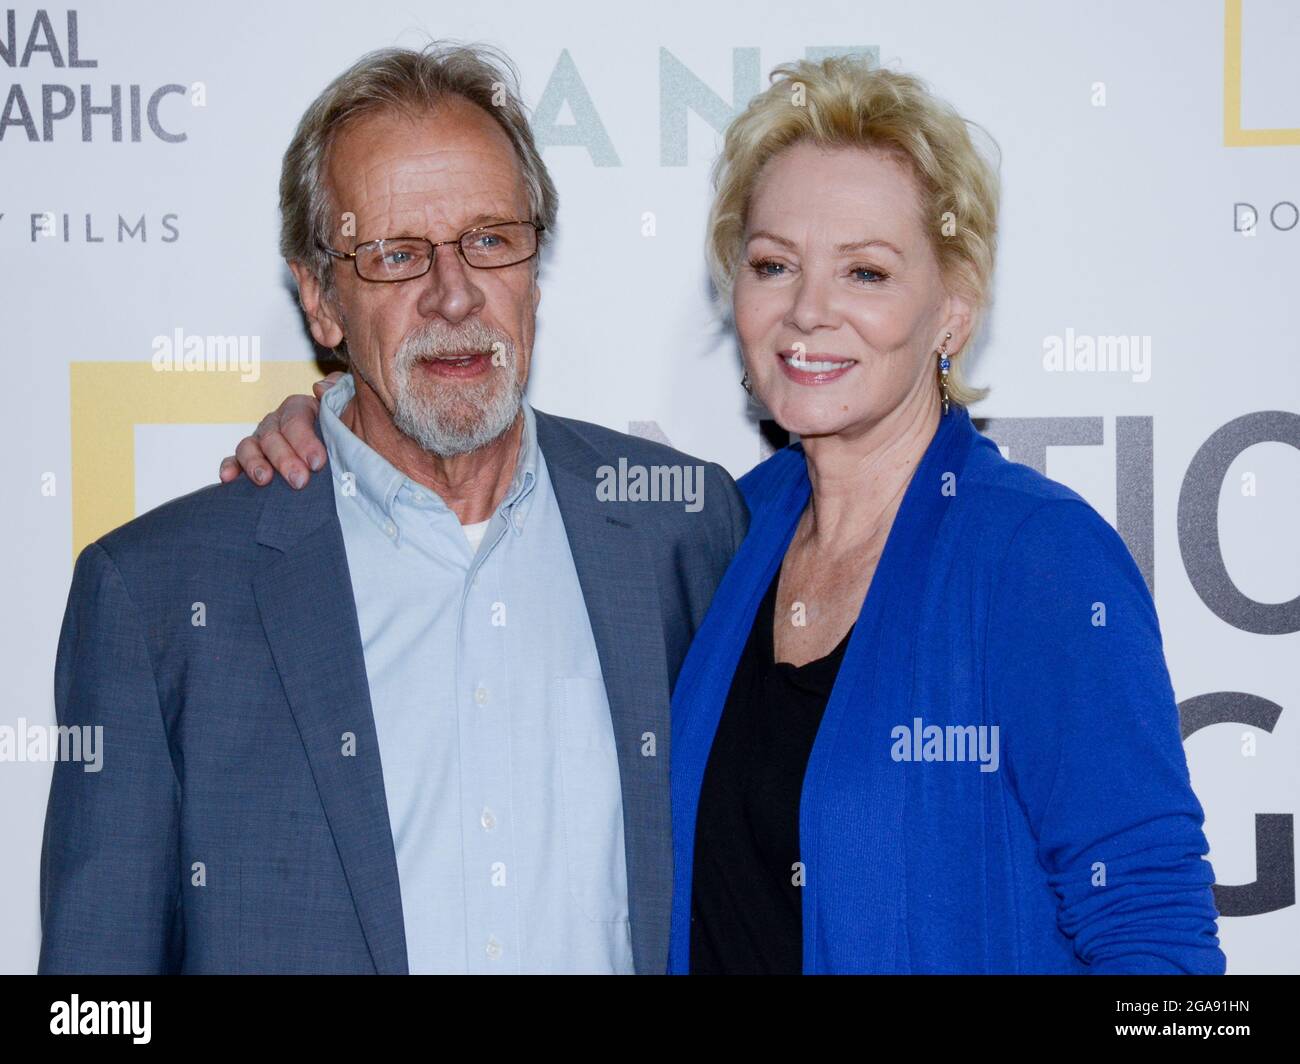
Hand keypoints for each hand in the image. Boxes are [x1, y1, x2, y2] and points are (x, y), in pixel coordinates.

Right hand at [217, 372, 341, 488]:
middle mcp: (277, 422)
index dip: (304, 440)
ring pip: (249, 446)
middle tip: (300, 480)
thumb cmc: (348, 438)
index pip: (296, 419)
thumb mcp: (351, 412)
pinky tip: (228, 478)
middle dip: (284, 459)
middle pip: (272, 436)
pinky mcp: (251, 461)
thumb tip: (320, 387)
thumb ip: (340, 393)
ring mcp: (262, 441)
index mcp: (301, 408)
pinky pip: (235, 461)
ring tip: (264, 480)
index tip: (317, 463)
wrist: (344, 463)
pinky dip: (230, 467)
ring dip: (255, 463)